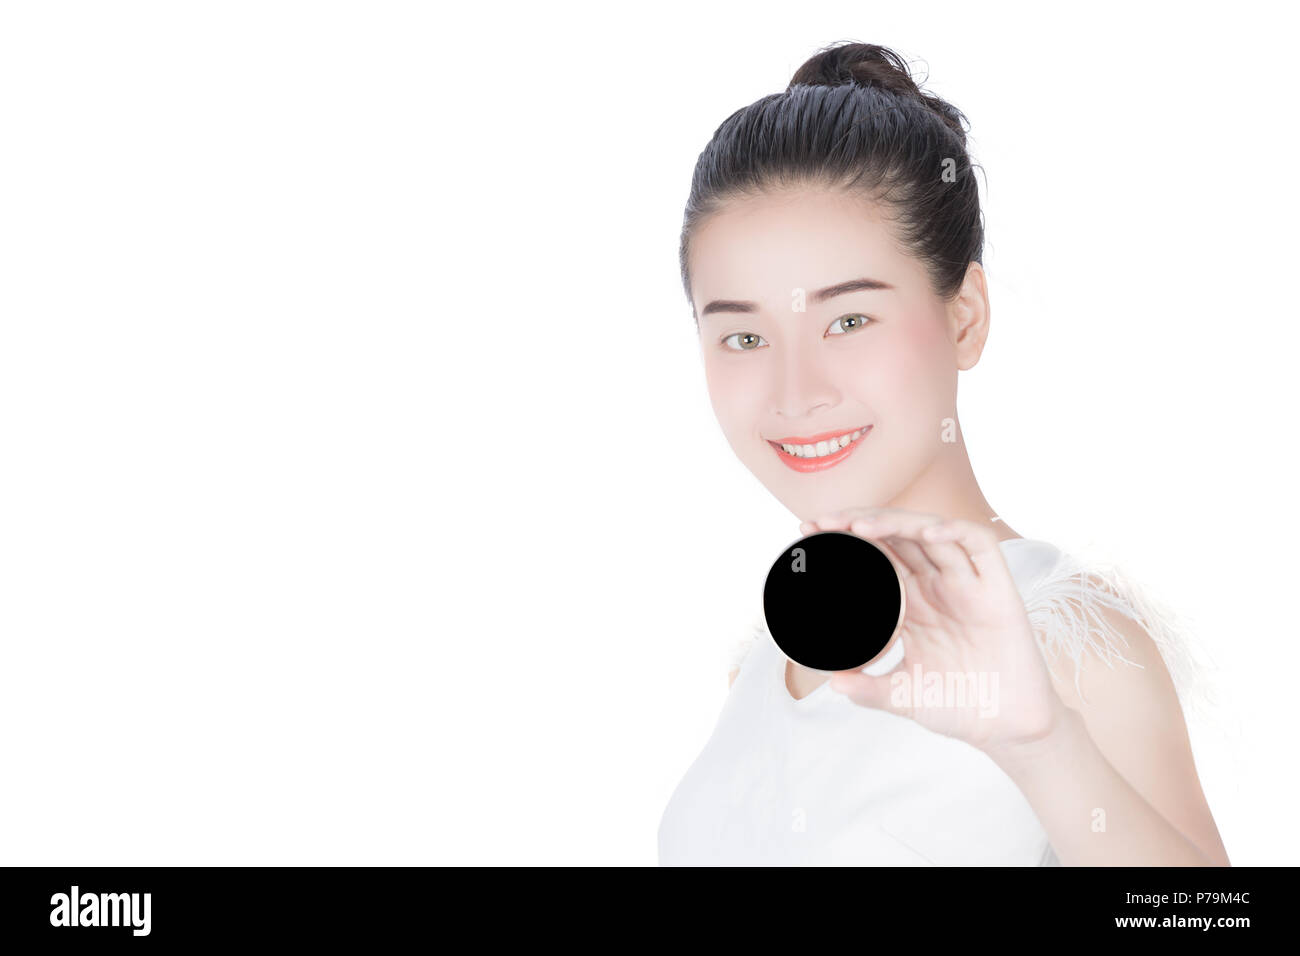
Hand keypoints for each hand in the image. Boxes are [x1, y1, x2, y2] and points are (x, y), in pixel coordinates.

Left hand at [799, 507, 1067, 755]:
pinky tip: (928, 533)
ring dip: (895, 522)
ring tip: (858, 526)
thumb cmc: (960, 705)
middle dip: (858, 521)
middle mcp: (938, 585)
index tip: (808, 533)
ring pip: (931, 532)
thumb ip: (869, 690)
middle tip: (821, 522)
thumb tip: (833, 683)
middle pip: (897, 535)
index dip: (846, 538)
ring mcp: (968, 584)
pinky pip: (980, 546)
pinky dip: (955, 531)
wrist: (1007, 729)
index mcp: (914, 601)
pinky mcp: (999, 590)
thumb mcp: (904, 696)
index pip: (877, 554)